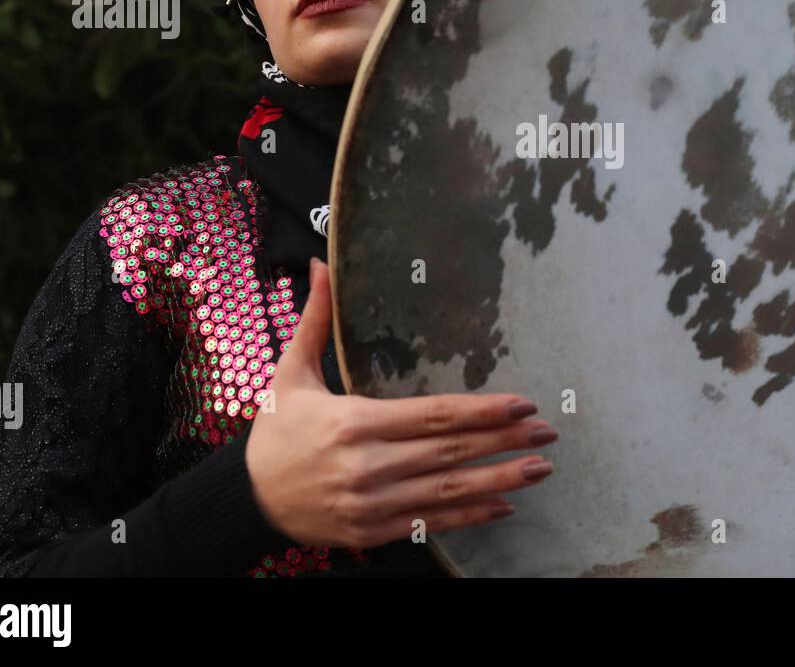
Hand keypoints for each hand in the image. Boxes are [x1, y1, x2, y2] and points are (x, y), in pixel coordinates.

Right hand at [244, 257, 556, 549]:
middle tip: (548, 432)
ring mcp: (372, 503)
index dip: (481, 410)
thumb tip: (321, 264)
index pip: (432, 415)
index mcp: (353, 422)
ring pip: (447, 492)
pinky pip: (430, 523)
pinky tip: (504, 505)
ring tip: (540, 469)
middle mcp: (367, 465)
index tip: (521, 403)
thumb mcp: (290, 372)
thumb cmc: (276, 430)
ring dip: (499, 481)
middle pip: (450, 452)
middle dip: (504, 441)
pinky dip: (469, 516)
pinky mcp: (373, 530)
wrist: (247, 497)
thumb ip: (315, 320)